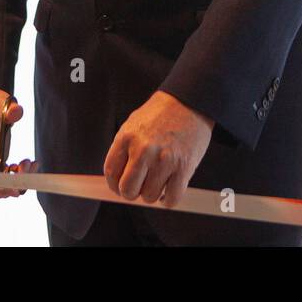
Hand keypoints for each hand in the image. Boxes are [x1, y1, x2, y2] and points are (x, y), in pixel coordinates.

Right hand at [0, 85, 36, 197]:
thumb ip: (8, 108)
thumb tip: (17, 112)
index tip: (16, 177)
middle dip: (13, 183)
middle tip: (26, 165)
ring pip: (1, 186)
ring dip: (19, 181)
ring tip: (30, 163)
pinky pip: (7, 179)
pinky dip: (20, 176)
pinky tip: (30, 163)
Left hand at [103, 90, 212, 206]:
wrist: (190, 101)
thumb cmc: (161, 114)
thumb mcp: (134, 124)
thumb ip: (123, 150)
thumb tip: (116, 180)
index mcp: (127, 137)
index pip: (111, 172)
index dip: (114, 185)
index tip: (119, 187)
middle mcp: (143, 149)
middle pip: (128, 190)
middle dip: (131, 193)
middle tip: (139, 187)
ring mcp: (164, 160)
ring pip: (149, 197)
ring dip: (152, 194)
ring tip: (157, 181)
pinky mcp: (184, 167)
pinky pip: (172, 198)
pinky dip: (169, 199)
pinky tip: (168, 188)